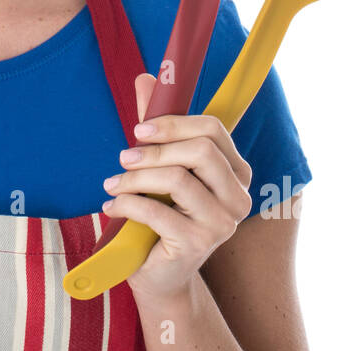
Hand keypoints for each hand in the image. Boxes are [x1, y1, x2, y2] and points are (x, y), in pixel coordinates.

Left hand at [101, 72, 252, 303]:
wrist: (157, 272)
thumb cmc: (160, 215)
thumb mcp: (159, 167)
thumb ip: (157, 126)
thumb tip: (146, 78)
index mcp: (235, 171)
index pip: (214, 129)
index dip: (173, 124)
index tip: (138, 129)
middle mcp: (238, 196)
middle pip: (201, 151)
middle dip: (154, 150)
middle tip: (123, 158)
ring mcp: (223, 223)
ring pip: (178, 180)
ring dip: (135, 179)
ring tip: (112, 185)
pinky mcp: (198, 244)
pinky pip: (157, 211)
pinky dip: (127, 204)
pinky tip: (112, 207)